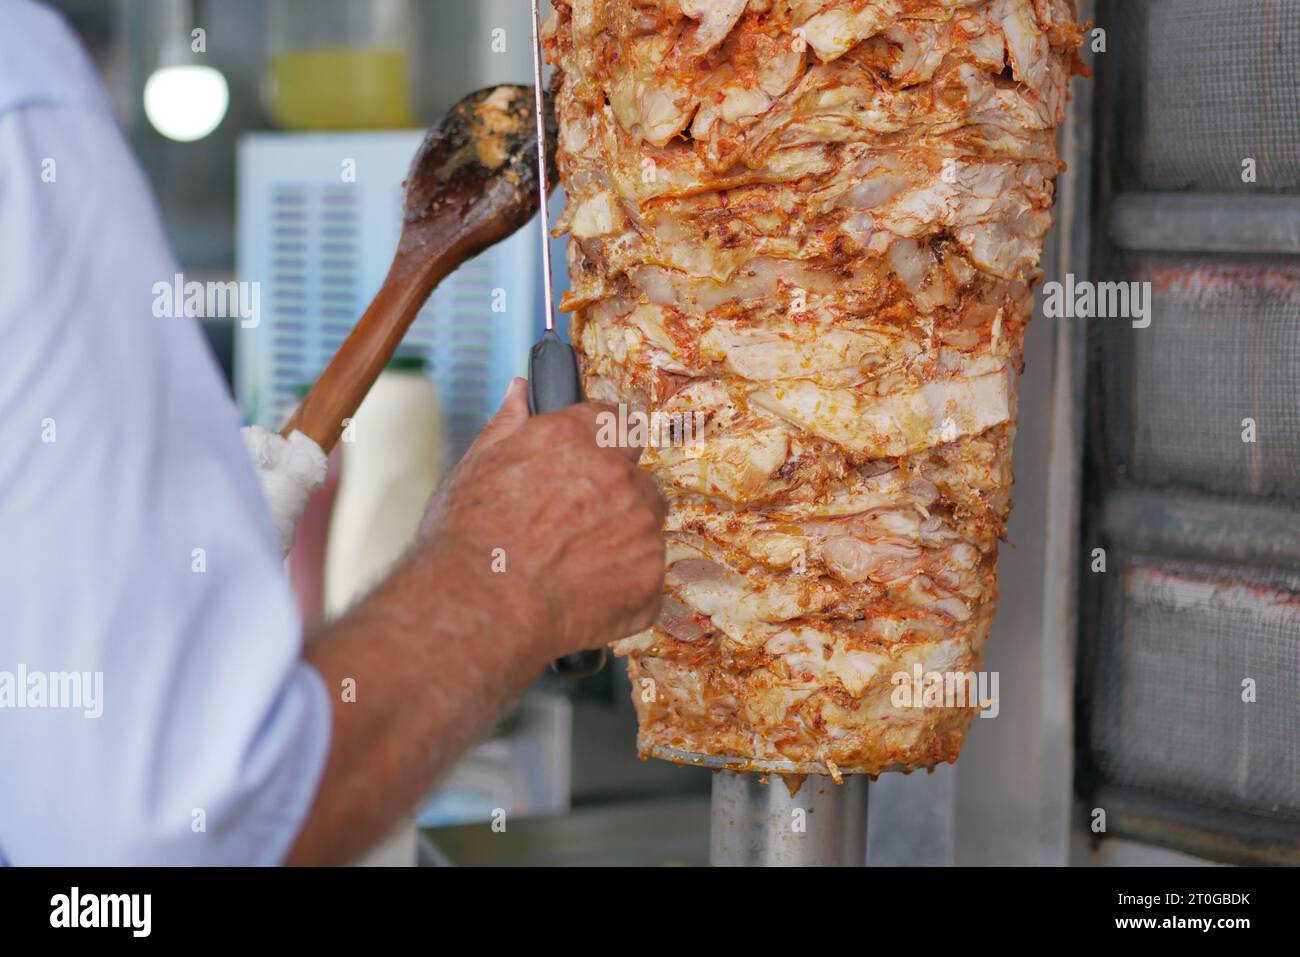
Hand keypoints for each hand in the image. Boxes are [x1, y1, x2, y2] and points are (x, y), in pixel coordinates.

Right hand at [419, 378, 665, 662]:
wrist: (479, 607)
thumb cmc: (468, 539)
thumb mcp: (477, 465)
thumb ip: (510, 423)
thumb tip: (522, 392)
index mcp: (577, 438)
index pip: (616, 422)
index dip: (603, 445)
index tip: (590, 465)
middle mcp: (618, 475)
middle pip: (636, 478)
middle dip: (613, 499)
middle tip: (569, 529)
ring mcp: (641, 528)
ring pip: (645, 527)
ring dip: (620, 541)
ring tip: (569, 566)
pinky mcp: (650, 579)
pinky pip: (645, 578)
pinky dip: (621, 588)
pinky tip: (580, 595)